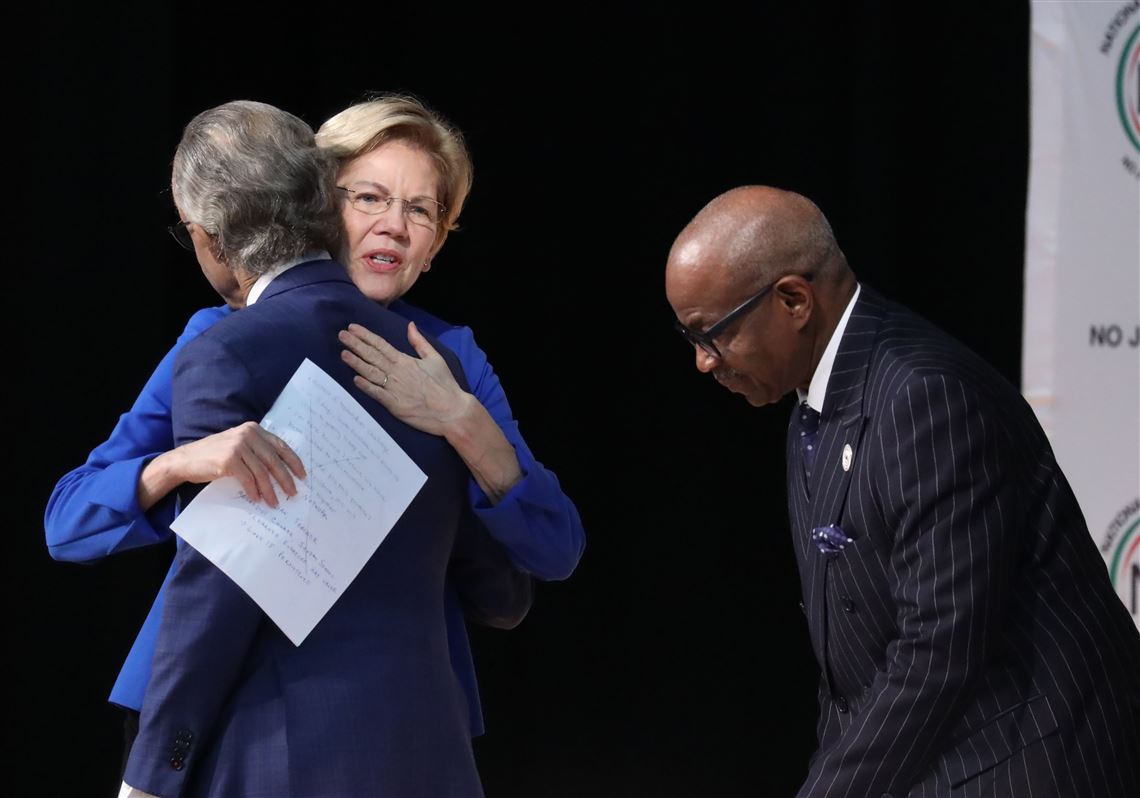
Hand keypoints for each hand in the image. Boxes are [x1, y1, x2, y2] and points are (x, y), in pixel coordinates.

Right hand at [164, 422, 304, 506]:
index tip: (302, 475)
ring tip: (275, 502)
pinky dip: (255, 491)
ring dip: (270, 490)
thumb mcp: (238, 445)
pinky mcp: (228, 460)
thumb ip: (257, 450)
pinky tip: (257, 499)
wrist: (185, 460)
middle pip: (274, 460)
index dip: (293, 461)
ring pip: (262, 472)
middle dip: (286, 479)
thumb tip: (282, 471)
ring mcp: (237, 446)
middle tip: (293, 493)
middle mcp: (247, 434)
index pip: (280, 446)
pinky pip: (248, 479)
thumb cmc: (214, 456)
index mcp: (253, 429)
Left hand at [339, 321, 472, 436]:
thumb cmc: (445, 385)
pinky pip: (376, 393)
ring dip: (355, 362)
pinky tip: (354, 379)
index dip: (365, 336)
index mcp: (405, 360)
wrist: (451, 411)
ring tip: (343, 353)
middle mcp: (397, 372)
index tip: (352, 328)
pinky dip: (365, 386)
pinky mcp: (394, 405)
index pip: (381, 344)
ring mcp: (394, 389)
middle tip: (341, 335)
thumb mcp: (435, 358)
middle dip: (355, 344)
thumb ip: (419, 342)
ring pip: (370, 372)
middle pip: (372, 355)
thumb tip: (410, 325)